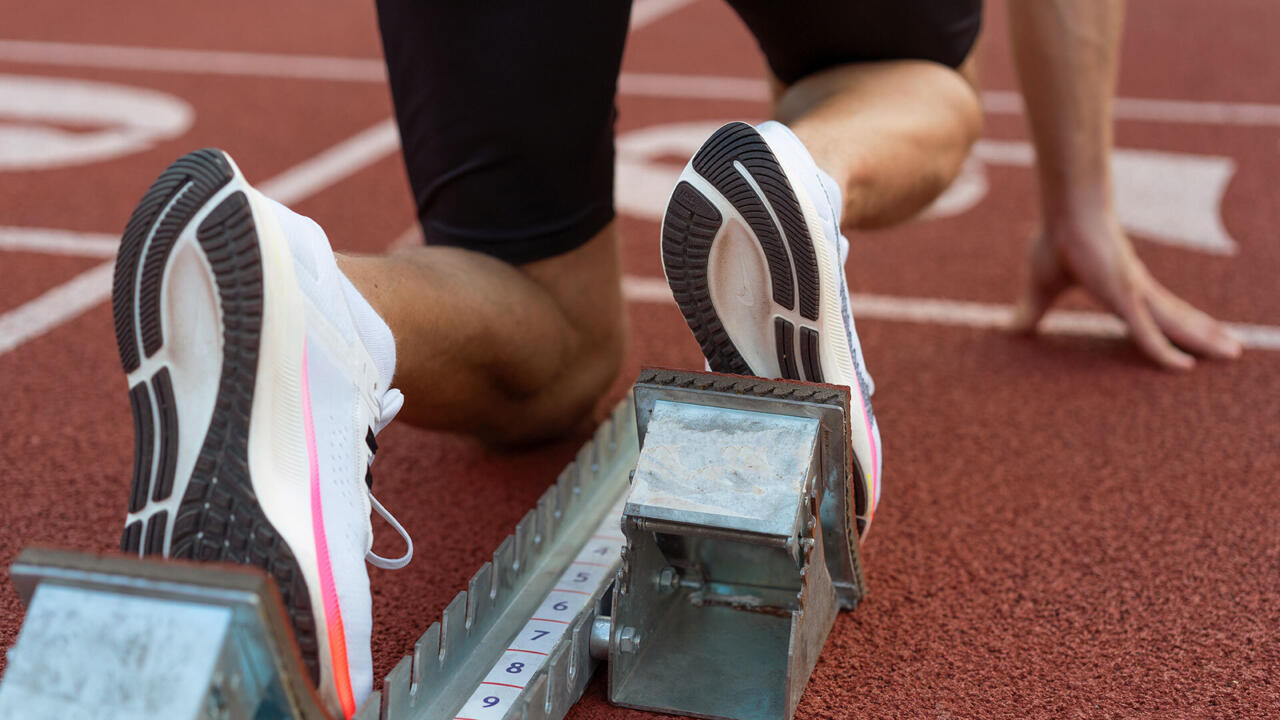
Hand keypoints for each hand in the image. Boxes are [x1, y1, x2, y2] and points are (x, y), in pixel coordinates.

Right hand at [1011, 214, 1241, 369]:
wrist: (1066, 216)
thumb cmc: (1056, 242)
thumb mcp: (1041, 287)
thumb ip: (1033, 311)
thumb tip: (1009, 329)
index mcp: (1123, 288)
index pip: (1157, 313)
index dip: (1176, 326)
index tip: (1195, 339)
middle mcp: (1138, 292)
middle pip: (1179, 319)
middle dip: (1206, 334)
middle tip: (1232, 350)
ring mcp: (1135, 294)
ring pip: (1176, 327)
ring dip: (1205, 341)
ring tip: (1234, 354)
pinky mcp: (1126, 298)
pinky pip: (1147, 335)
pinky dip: (1165, 353)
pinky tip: (1185, 368)